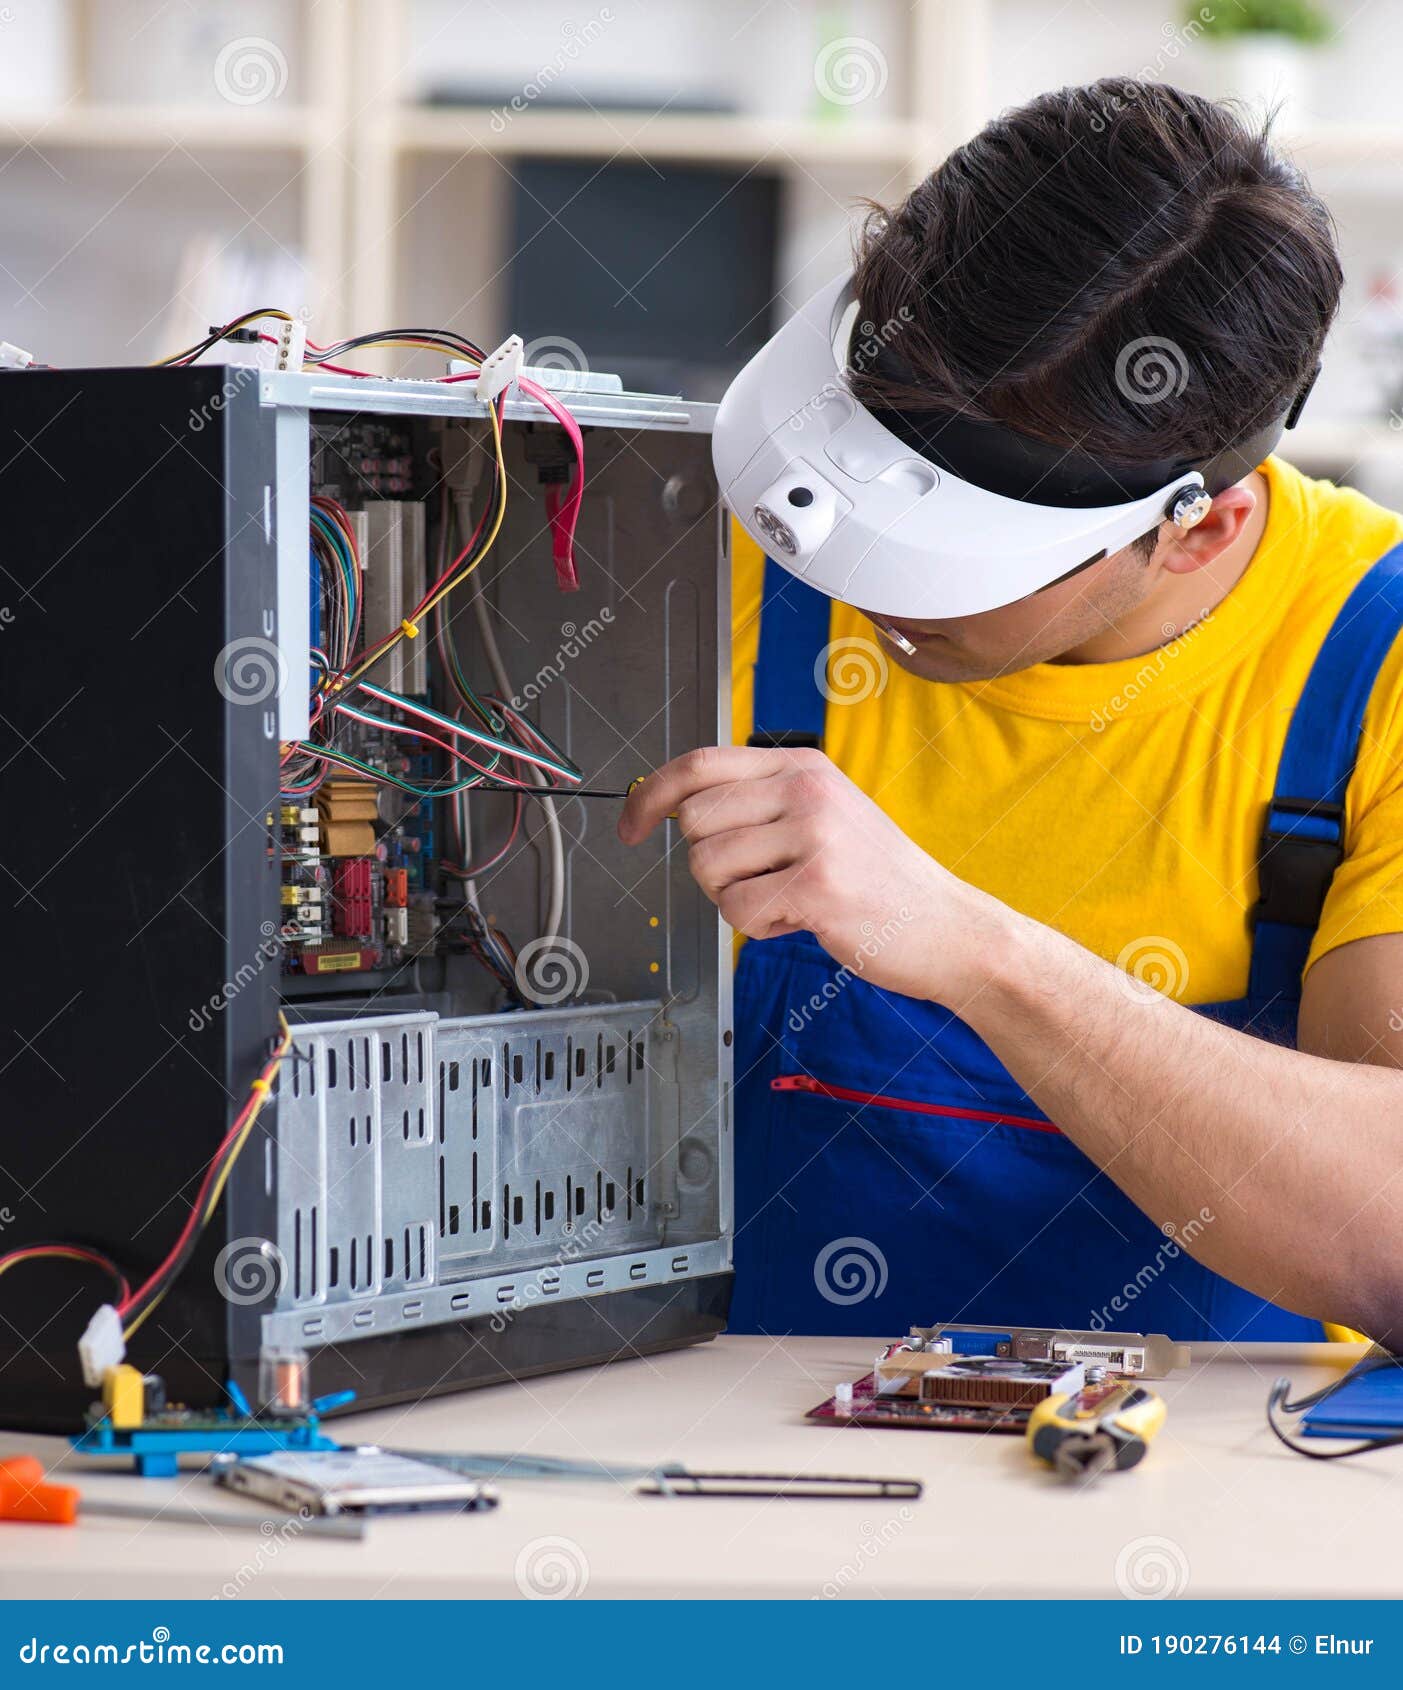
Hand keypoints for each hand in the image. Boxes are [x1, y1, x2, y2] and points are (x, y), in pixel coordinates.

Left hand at [618, 744, 990, 1002]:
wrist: (948, 928)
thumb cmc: (879, 881)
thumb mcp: (825, 814)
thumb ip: (760, 801)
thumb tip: (675, 805)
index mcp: (803, 766)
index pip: (698, 764)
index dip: (649, 795)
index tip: (629, 825)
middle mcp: (807, 790)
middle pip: (694, 821)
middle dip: (709, 863)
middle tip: (756, 881)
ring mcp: (814, 835)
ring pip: (708, 868)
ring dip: (734, 898)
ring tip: (785, 900)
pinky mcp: (817, 886)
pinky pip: (736, 911)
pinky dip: (759, 928)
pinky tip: (802, 920)